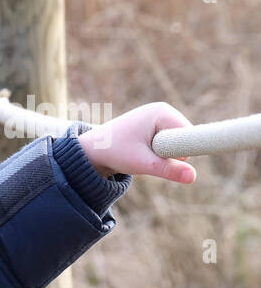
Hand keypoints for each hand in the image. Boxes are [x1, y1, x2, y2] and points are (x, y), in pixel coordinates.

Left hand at [76, 102, 196, 183]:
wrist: (92, 150)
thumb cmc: (114, 153)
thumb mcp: (143, 164)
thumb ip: (168, 169)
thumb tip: (193, 177)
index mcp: (162, 112)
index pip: (189, 135)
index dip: (179, 151)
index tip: (159, 156)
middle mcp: (163, 110)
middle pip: (185, 139)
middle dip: (170, 153)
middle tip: (145, 154)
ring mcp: (159, 117)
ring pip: (177, 144)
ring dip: (164, 154)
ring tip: (142, 152)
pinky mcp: (155, 126)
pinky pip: (169, 144)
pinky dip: (159, 152)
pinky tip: (142, 151)